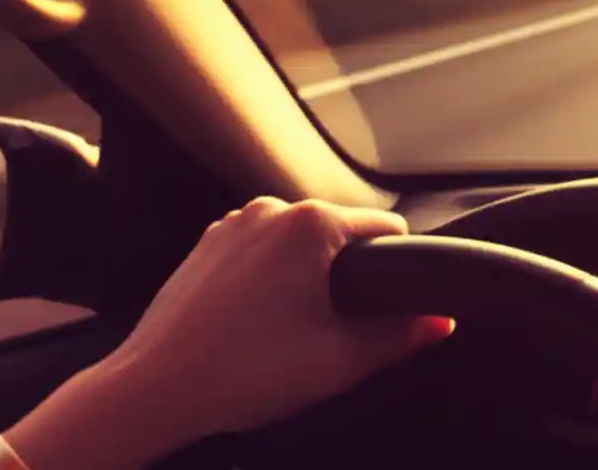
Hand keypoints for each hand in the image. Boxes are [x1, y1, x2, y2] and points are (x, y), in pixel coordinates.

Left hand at [5, 198, 453, 468]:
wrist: (156, 388)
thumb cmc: (248, 372)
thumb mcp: (341, 359)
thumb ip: (401, 335)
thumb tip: (441, 321)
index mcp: (312, 224)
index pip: (385, 230)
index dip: (398, 268)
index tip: (392, 305)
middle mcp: (272, 210)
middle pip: (339, 236)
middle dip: (346, 278)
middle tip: (331, 333)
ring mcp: (233, 224)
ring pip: (297, 246)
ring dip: (306, 279)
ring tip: (288, 334)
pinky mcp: (207, 245)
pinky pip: (260, 254)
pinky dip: (269, 281)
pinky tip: (256, 326)